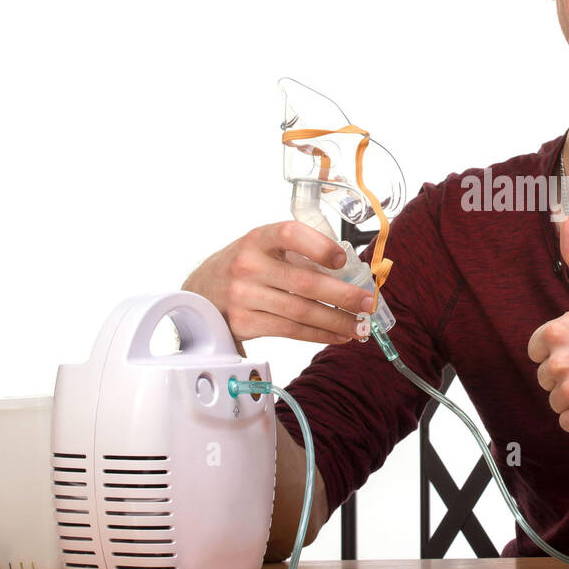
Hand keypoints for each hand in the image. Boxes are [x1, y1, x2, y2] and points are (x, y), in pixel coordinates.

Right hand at [183, 221, 373, 345]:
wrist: (201, 294)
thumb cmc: (244, 267)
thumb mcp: (262, 247)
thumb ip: (298, 253)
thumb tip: (349, 272)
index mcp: (257, 239)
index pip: (289, 234)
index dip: (319, 246)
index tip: (343, 260)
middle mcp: (248, 266)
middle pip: (304, 282)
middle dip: (343, 295)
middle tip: (367, 303)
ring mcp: (244, 297)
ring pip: (300, 312)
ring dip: (336, 321)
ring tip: (359, 326)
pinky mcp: (245, 323)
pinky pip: (290, 331)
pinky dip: (319, 334)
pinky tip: (337, 335)